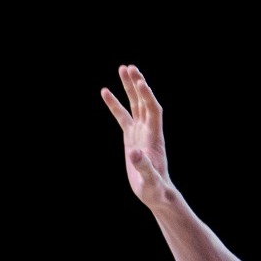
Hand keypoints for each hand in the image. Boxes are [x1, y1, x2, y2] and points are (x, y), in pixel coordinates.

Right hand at [99, 64, 174, 204]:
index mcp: (154, 137)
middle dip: (137, 84)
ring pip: (134, 104)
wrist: (155, 193)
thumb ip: (144, 167)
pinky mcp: (131, 137)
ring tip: (122, 69)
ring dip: (128, 87)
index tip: (140, 82)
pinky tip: (105, 92)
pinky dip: (114, 104)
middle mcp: (148, 130)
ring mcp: (139, 132)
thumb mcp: (149, 180)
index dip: (147, 96)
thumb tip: (134, 154)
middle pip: (144, 101)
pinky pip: (122, 116)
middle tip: (129, 67)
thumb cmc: (155, 188)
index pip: (152, 110)